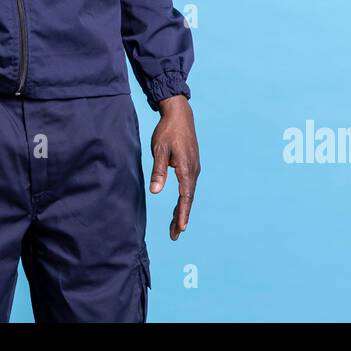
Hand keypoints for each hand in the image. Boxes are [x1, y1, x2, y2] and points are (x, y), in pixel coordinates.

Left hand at [149, 95, 199, 239]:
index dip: (182, 213)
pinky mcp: (191, 166)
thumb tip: (156, 192)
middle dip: (181, 217)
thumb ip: (159, 171)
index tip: (181, 228)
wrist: (180, 114)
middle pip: (188, 199)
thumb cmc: (168, 131)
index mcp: (186, 168)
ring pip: (189, 194)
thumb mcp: (159, 149)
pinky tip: (179, 206)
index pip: (185, 196)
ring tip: (175, 227)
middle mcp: (193, 170)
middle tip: (175, 235)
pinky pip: (188, 187)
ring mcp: (194, 168)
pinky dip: (184, 199)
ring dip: (182, 210)